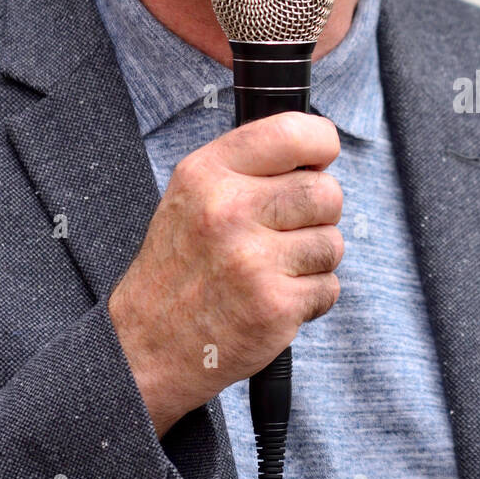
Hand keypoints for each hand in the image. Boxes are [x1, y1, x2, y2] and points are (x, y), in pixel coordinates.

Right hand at [108, 111, 342, 437]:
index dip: (321, 144)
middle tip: (289, 229)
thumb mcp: (191, 194)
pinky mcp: (274, 306)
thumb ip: (248, 167)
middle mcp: (229, 210)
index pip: (291, 134)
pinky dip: (311, 296)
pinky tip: (275, 298)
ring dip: (315, 258)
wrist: (146, 344)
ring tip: (275, 268)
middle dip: (320, 212)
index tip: (321, 159)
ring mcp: (253, 260)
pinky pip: (329, 287)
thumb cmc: (179, 265)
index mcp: (207, 173)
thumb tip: (317, 155)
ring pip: (333, 242)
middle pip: (326, 191)